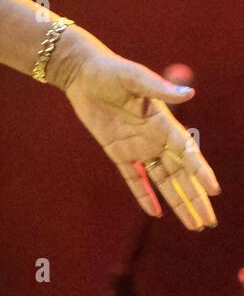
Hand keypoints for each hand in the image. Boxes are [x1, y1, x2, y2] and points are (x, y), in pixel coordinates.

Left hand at [63, 50, 220, 229]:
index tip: (213, 190)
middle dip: (195, 197)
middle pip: (180, 174)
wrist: (82, 73)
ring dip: (177, 202)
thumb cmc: (111, 71)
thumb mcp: (134, 78)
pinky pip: (134, 178)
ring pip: (162, 180)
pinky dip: (144, 194)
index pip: (187, 152)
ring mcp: (137, 146)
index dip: (200, 171)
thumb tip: (188, 93)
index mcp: (164, 123)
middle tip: (210, 222)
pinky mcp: (117, 151)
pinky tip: (155, 212)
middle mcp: (155, 138)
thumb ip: (159, 88)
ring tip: (194, 225)